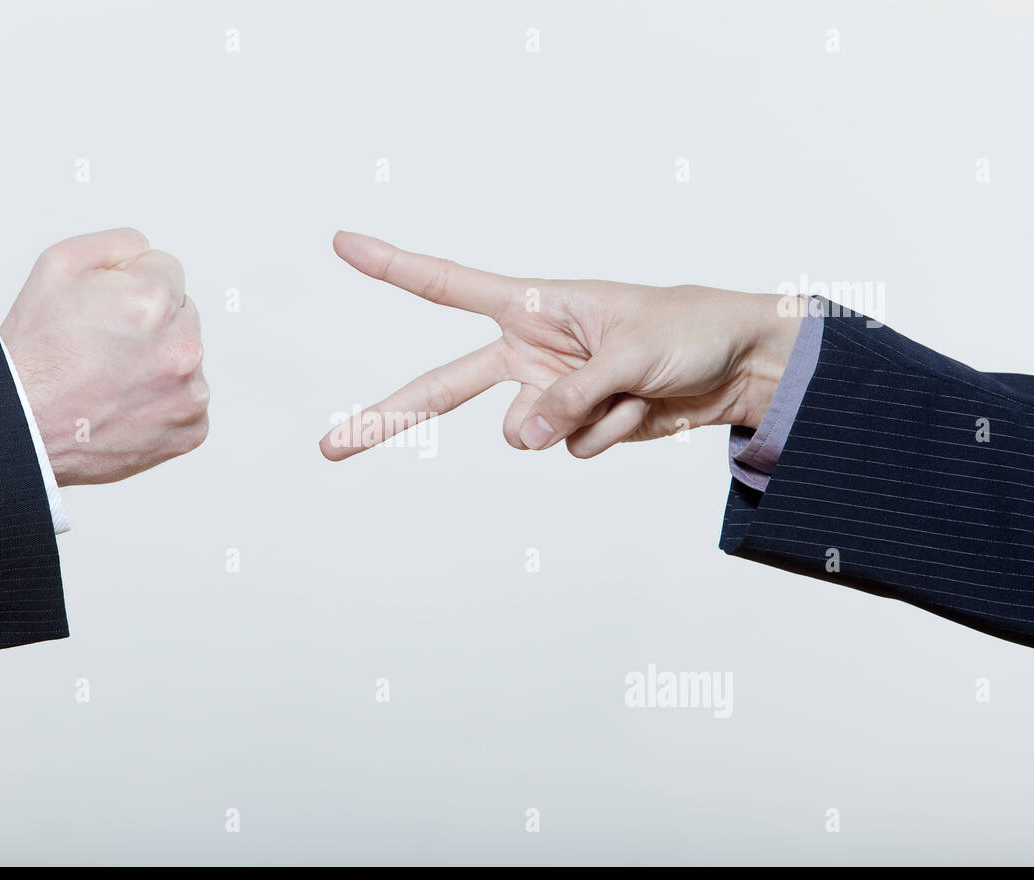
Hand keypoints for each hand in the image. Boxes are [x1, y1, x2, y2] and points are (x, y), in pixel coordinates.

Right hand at [0, 228, 208, 484]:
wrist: (22, 428)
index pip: (168, 270)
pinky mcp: (191, 429)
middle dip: (151, 324)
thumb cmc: (34, 354)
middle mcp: (182, 347)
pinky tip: (125, 405)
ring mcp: (190, 393)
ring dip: (159, 363)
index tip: (105, 311)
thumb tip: (147, 253)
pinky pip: (187, 401)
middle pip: (182, 314)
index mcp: (154, 301)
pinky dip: (163, 403)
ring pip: (185, 358)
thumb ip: (117, 244)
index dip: (131, 286)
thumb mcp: (57, 265)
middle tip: (104, 348)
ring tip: (111, 380)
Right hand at [319, 232, 801, 460]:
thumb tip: (527, 439)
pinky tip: (639, 408)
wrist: (735, 366)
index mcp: (533, 306)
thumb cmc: (686, 329)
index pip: (449, 285)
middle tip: (330, 445)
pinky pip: (572, 450)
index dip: (393, 266)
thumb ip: (573, 397)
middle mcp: (529, 351)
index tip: (343, 243)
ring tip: (628, 389)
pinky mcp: (575, 426)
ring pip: (526, 435)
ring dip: (579, 422)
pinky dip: (608, 435)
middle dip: (388, 416)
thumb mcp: (630, 355)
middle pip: (444, 387)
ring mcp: (550, 393)